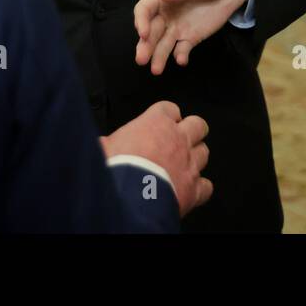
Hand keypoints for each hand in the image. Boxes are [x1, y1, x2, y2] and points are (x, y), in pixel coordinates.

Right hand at [100, 101, 212, 216]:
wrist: (129, 197)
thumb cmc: (116, 168)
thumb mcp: (102, 146)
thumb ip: (107, 142)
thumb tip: (99, 144)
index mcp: (156, 123)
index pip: (169, 108)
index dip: (166, 115)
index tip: (161, 121)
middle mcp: (178, 139)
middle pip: (198, 124)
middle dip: (191, 130)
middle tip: (180, 137)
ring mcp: (189, 163)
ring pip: (204, 152)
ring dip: (196, 157)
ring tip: (184, 163)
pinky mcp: (194, 188)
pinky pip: (206, 185)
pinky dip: (200, 187)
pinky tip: (191, 189)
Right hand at [134, 0, 247, 74]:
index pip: (145, 9)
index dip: (141, 21)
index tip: (143, 34)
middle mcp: (165, 13)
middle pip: (150, 30)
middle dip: (145, 45)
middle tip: (141, 60)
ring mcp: (177, 26)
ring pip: (163, 43)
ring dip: (158, 56)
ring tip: (156, 70)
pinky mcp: (191, 37)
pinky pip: (182, 49)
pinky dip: (180, 56)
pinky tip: (181, 61)